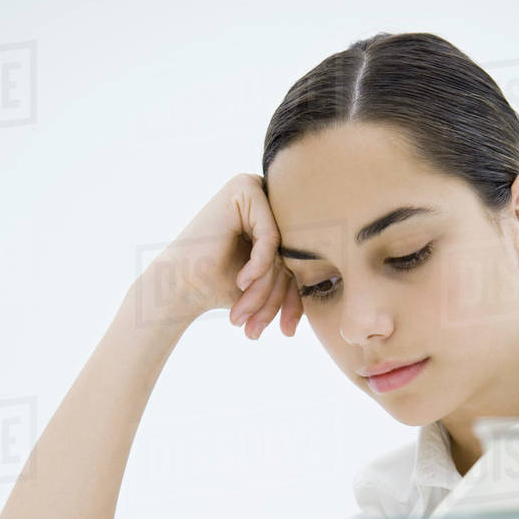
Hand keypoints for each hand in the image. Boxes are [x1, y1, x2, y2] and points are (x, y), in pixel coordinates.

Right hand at [138, 172, 303, 336]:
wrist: (179, 286)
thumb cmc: (221, 288)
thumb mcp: (271, 286)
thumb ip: (299, 275)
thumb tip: (339, 279)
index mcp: (276, 216)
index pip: (300, 261)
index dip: (294, 300)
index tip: (287, 330)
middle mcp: (269, 195)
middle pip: (294, 254)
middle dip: (278, 298)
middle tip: (258, 330)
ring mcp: (257, 188)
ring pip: (283, 249)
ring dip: (266, 288)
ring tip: (245, 316)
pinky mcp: (244, 190)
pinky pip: (270, 239)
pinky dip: (258, 266)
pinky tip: (240, 282)